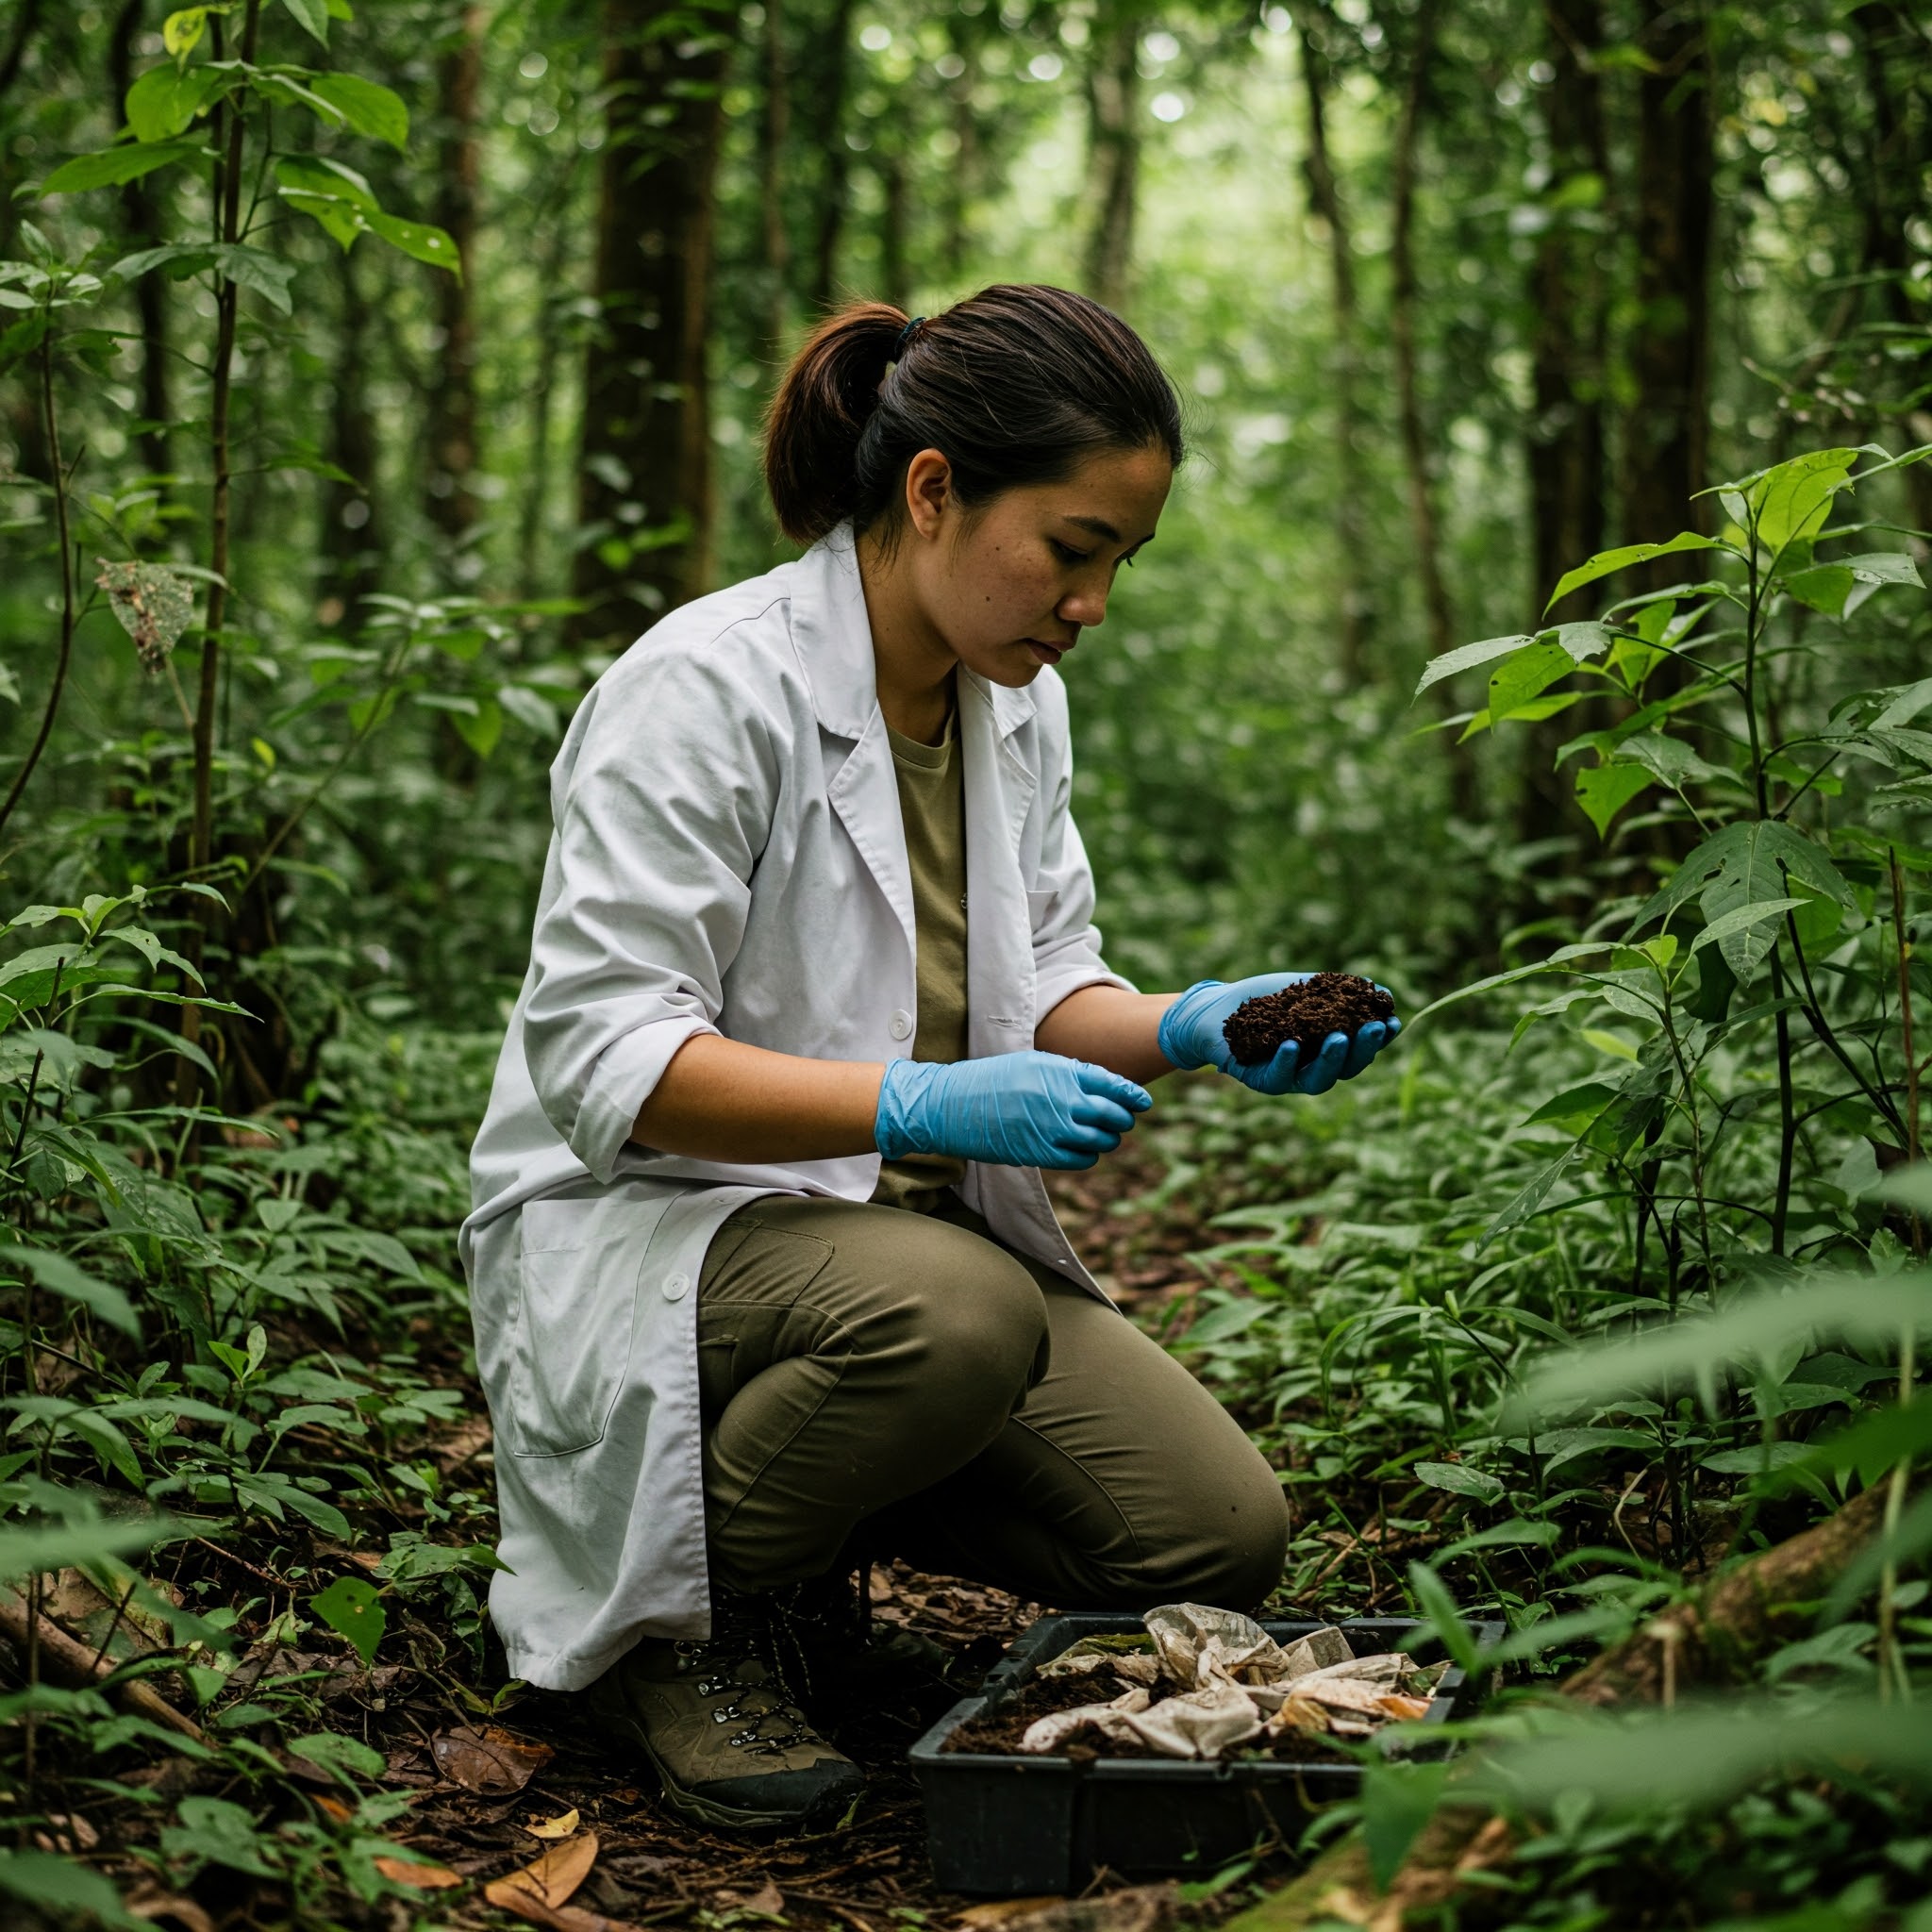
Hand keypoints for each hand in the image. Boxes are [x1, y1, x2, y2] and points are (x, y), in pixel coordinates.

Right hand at [875, 1051, 1151, 1170]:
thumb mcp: (1032, 1064)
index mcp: (1060, 1071)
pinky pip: (1081, 1160)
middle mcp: (1061, 1099)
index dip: (1132, 1095)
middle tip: (1123, 1120)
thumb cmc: (991, 1080)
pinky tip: (1083, 1150)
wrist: (952, 1104)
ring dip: (1108, 1139)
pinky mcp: (1040, 1153)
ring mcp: (1051, 1128)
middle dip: (1123, 1118)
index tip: (1142, 1101)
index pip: (1112, 1083)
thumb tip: (1102, 1088)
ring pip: (1101, 1140)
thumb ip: (1068, 1074)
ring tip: (1104, 1137)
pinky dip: (1089, 1156)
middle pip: (1112, 1114)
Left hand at [1156, 973, 1401, 1096]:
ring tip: (1339, 1038)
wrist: (1217, 1007)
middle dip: (1363, 1049)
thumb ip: (1336, 993)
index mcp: (1327, 1048)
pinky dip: (1286, 1061)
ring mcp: (1288, 1077)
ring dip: (1331, 1060)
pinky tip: (1291, 1044)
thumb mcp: (1303, 990)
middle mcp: (1312, 1067)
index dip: (1378, 1038)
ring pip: (1317, 1079)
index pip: (1360, 1048)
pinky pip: (1277, 1077)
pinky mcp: (1259, 1080)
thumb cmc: (1264, 999)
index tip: (1392, 1020)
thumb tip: (1375, 987)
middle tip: (1373, 1028)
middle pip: (1346, 1068)